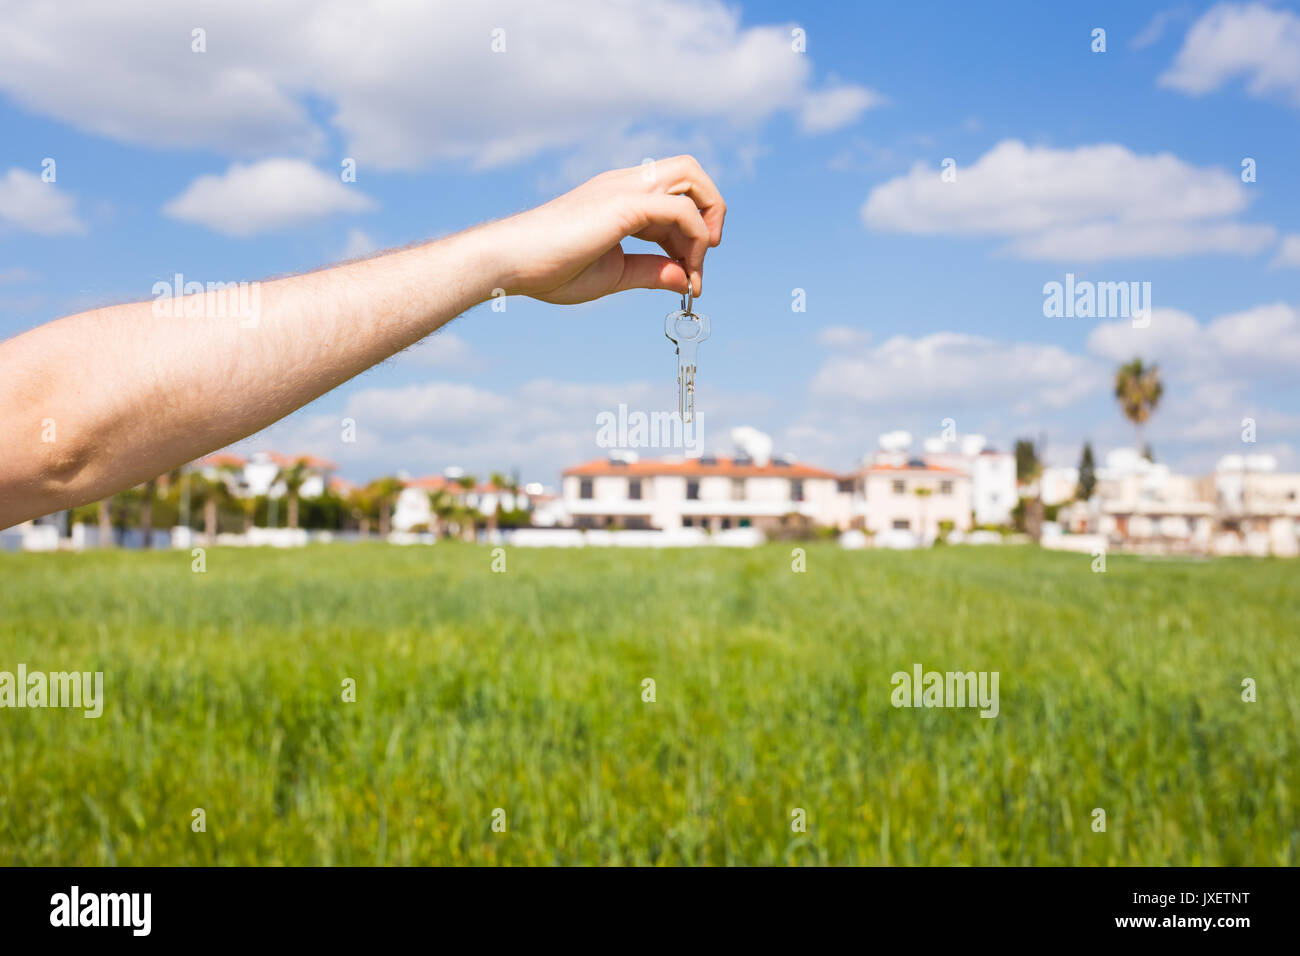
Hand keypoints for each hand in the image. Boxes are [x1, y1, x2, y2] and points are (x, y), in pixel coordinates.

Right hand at [493, 155, 725, 304]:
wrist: (511, 262)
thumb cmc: (550, 269)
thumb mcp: (614, 274)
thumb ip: (651, 272)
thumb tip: (685, 280)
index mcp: (620, 196)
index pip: (674, 196)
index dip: (691, 234)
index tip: (688, 274)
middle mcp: (626, 183)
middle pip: (689, 171)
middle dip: (711, 209)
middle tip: (704, 257)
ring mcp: (624, 188)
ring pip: (691, 175)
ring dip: (708, 217)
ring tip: (698, 262)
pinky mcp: (624, 205)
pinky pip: (681, 210)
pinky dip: (695, 238)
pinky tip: (684, 270)